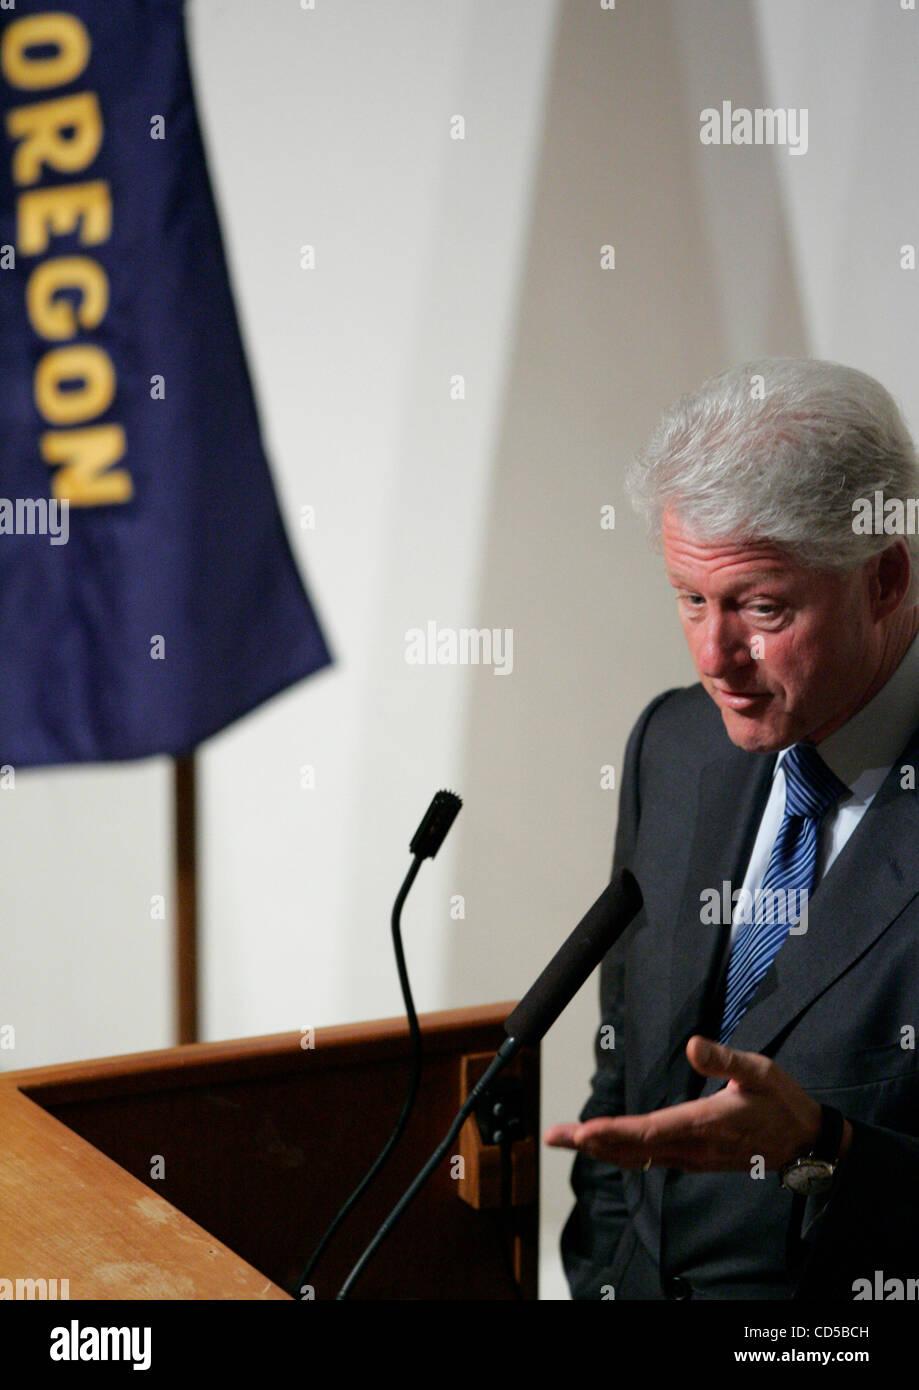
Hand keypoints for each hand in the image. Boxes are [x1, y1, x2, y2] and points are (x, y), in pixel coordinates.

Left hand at [544, 1035, 851, 1171]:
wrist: (805, 1141)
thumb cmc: (781, 1102)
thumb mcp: (759, 1072)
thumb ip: (724, 1059)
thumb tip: (693, 1045)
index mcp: (704, 1123)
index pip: (648, 1131)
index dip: (612, 1133)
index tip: (582, 1132)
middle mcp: (693, 1146)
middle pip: (632, 1148)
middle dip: (591, 1143)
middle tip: (554, 1136)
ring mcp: (693, 1156)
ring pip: (638, 1156)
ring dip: (601, 1149)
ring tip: (569, 1140)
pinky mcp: (695, 1158)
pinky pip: (651, 1158)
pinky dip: (623, 1153)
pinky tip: (607, 1148)